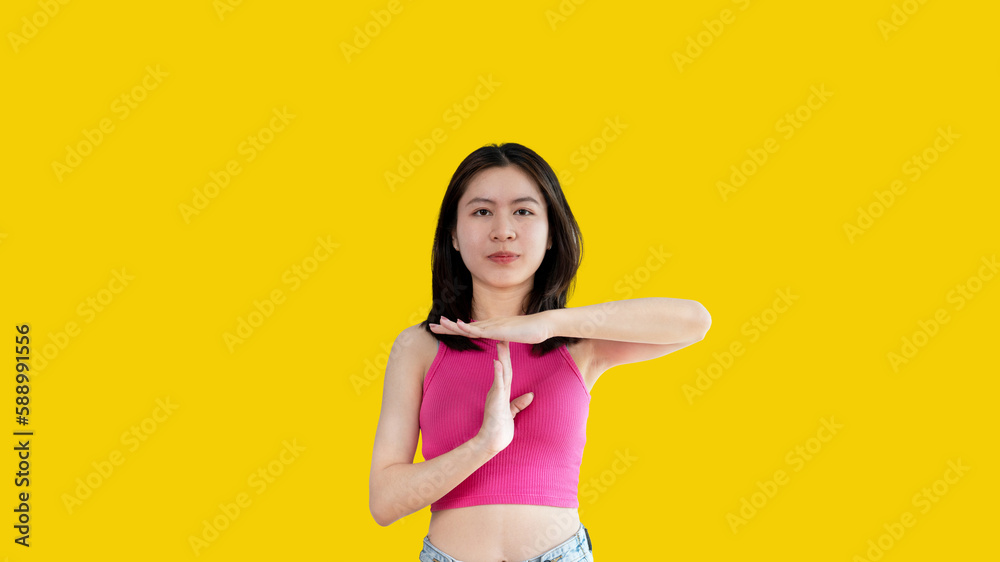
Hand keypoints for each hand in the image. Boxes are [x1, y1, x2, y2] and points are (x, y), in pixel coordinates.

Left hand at [429, 312, 554, 344]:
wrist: (543, 325)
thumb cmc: (530, 331)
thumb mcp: (513, 337)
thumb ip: (504, 338)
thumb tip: (500, 341)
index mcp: (490, 328)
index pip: (468, 330)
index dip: (454, 330)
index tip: (441, 329)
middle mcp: (489, 325)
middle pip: (464, 327)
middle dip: (447, 327)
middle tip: (431, 326)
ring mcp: (493, 326)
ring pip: (469, 327)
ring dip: (453, 326)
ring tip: (439, 323)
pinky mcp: (499, 330)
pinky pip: (481, 330)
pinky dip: (468, 327)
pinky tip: (458, 325)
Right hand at [477, 340, 533, 455]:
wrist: (491, 442)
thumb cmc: (500, 429)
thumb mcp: (513, 413)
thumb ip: (519, 403)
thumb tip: (531, 395)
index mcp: (502, 393)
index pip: (507, 372)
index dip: (508, 359)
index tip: (508, 345)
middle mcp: (498, 391)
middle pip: (504, 368)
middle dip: (504, 353)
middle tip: (504, 337)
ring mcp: (496, 395)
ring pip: (501, 373)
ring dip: (502, 358)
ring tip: (501, 344)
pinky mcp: (495, 401)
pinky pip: (498, 385)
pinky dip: (498, 373)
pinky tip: (498, 362)